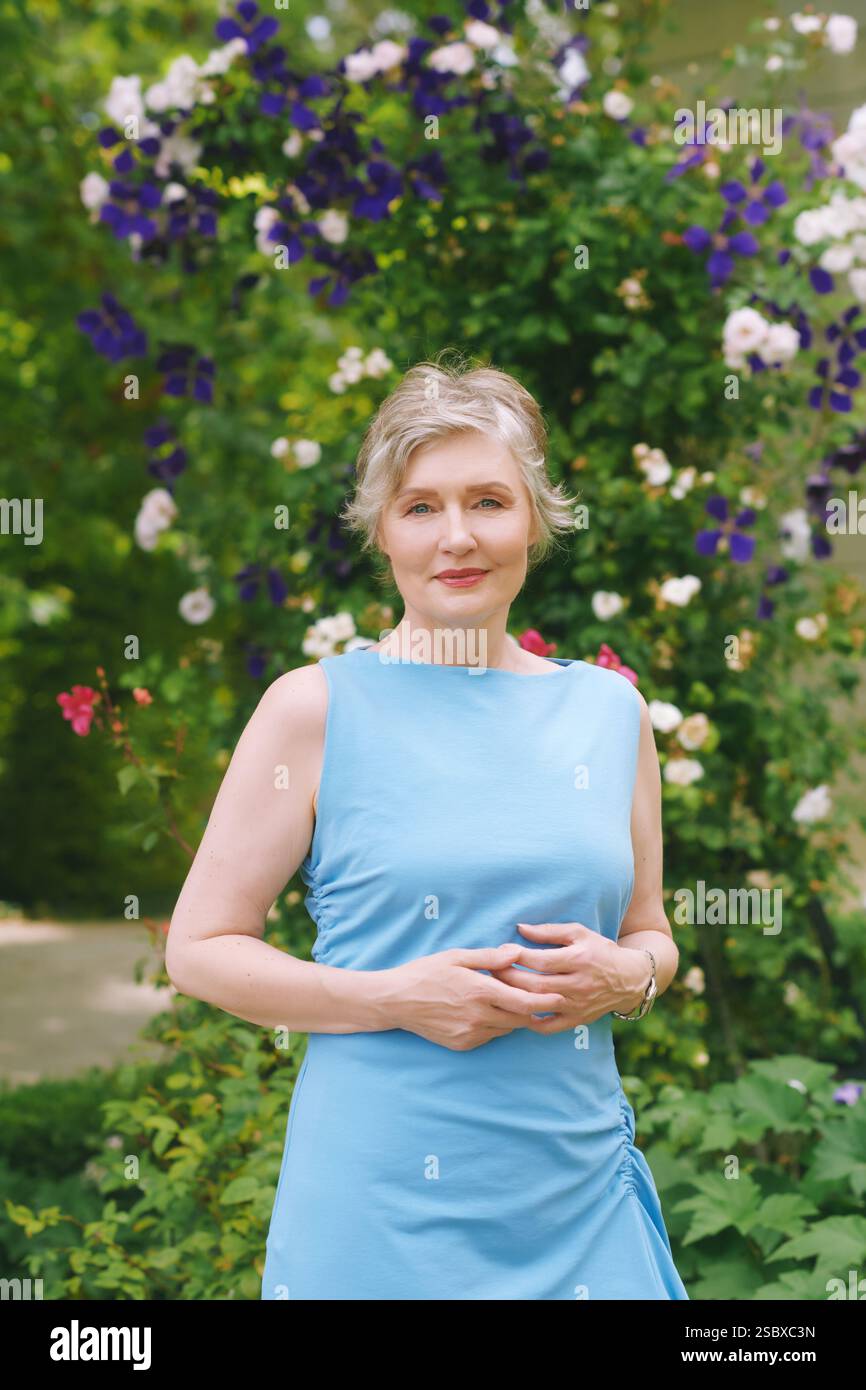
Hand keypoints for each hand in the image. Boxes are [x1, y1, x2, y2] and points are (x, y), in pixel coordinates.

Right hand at [382, 944, 568, 1050]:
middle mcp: (478, 1016)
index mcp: (479, 991)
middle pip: (519, 1019)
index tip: (560, 997)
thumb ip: (490, 957)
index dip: (545, 1002)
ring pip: (506, 1029)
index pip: (524, 1002)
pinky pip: (489, 1036)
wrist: (395, 1001)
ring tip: (510, 1002)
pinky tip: (486, 1012)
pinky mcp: (462, 1044)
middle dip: (531, 1009)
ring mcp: (470, 1034)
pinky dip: (494, 1026)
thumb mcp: (457, 956)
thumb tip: (517, 952)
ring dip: (512, 1017)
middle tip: (539, 998)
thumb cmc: (426, 973)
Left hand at [487, 922, 650, 1033]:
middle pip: (537, 984)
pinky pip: (549, 1026)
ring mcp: (578, 1004)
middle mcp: (579, 984)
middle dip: (510, 978)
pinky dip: (530, 1022)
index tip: (501, 952)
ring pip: (540, 1005)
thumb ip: (549, 931)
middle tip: (492, 971)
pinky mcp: (577, 1019)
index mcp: (579, 959)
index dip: (518, 956)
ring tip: (497, 989)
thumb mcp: (579, 933)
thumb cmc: (601, 951)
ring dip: (515, 998)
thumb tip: (520, 928)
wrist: (629, 979)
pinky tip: (516, 1012)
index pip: (542, 961)